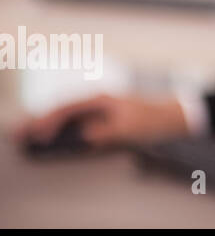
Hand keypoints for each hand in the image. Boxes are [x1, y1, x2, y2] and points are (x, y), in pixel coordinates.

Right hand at [12, 93, 188, 148]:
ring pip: (68, 112)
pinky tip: (54, 132)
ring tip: (31, 133)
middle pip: (63, 107)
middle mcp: (98, 98)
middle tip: (22, 132)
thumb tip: (86, 136)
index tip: (38, 134)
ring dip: (50, 121)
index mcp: (101, 99)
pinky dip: (62, 123)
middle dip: (42, 120)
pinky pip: (77, 116)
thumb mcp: (128, 128)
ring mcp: (100, 104)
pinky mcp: (104, 113)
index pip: (67, 108)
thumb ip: (105, 131)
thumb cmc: (151, 119)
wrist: (171, 114)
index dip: (50, 122)